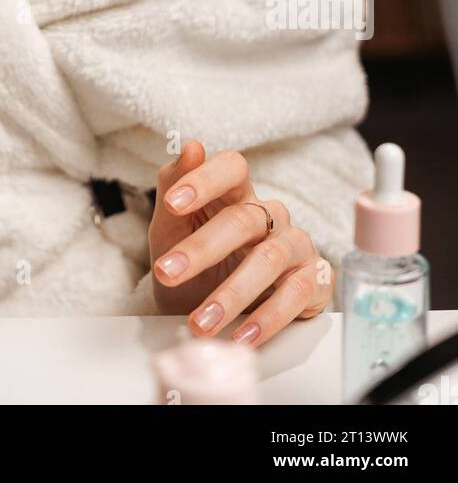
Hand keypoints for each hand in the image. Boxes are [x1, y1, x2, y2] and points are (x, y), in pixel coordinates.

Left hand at [148, 139, 332, 346]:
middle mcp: (270, 214)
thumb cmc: (194, 263)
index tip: (173, 202)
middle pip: (244, 219)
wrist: (207, 312)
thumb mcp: (170, 230)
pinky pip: (295, 295)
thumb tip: (190, 145)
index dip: (205, 180)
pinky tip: (241, 337)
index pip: (232, 167)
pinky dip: (267, 319)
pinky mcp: (314, 280)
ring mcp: (295, 245)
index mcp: (236, 193)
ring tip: (201, 321)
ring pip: (270, 258)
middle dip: (202, 249)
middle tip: (167, 273)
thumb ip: (173, 187)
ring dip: (231, 294)